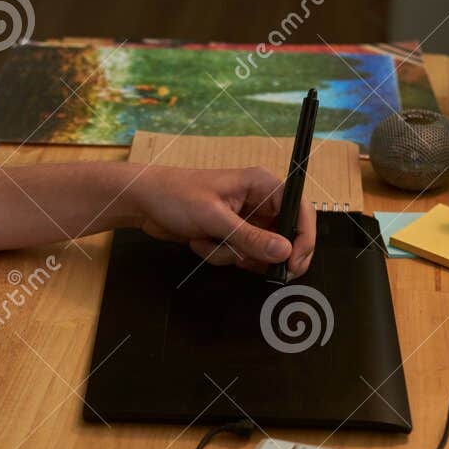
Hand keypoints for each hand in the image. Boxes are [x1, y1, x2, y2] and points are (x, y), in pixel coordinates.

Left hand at [127, 165, 315, 276]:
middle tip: (246, 263)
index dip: (303, 239)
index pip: (301, 210)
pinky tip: (199, 241)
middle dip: (263, 254)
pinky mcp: (231, 234)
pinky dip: (220, 256)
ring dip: (233, 255)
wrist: (144, 201)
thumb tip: (284, 252)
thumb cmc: (175, 195)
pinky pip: (239, 256)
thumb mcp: (215, 218)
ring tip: (208, 241)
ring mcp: (245, 219)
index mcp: (262, 185)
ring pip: (259, 252)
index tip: (294, 264)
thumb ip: (251, 237)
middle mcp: (258, 201)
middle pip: (284, 236)